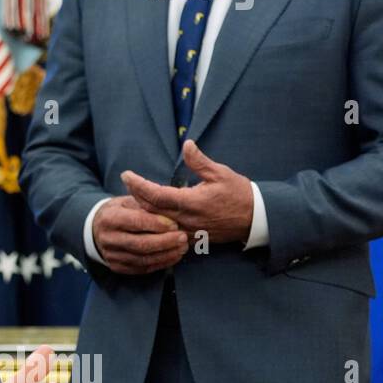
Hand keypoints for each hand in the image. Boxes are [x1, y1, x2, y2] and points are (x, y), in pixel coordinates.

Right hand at [92, 195, 187, 274]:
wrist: (98, 229)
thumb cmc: (120, 212)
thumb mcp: (128, 202)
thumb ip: (147, 207)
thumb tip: (171, 215)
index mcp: (109, 218)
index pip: (136, 222)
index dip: (157, 224)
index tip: (175, 224)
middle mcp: (107, 238)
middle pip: (140, 244)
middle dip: (165, 242)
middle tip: (183, 237)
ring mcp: (111, 255)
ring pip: (142, 259)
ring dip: (166, 254)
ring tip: (182, 248)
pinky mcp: (117, 266)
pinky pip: (142, 268)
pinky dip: (160, 264)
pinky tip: (173, 256)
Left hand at [121, 140, 253, 245]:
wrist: (256, 219)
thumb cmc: (239, 193)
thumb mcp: (221, 173)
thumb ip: (200, 161)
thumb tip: (187, 144)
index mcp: (192, 202)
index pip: (156, 194)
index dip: (138, 185)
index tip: (126, 175)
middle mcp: (186, 219)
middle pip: (151, 209)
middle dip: (135, 195)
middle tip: (127, 182)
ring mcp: (188, 232)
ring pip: (156, 223)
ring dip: (143, 209)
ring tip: (133, 196)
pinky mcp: (192, 239)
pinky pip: (166, 233)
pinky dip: (154, 222)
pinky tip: (148, 214)